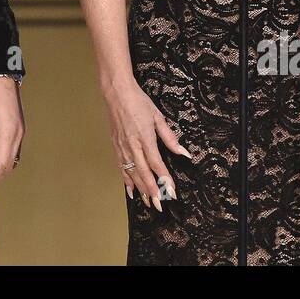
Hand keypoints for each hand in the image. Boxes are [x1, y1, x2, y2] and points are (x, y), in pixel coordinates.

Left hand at [0, 76, 24, 184]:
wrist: (2, 69)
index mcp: (10, 132)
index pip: (3, 165)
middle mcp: (19, 134)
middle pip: (10, 165)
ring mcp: (21, 130)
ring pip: (13, 157)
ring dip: (2, 169)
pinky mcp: (19, 125)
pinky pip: (14, 149)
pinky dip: (5, 158)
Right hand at [103, 77, 189, 209]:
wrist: (117, 93)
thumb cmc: (138, 102)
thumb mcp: (158, 117)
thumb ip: (170, 137)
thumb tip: (183, 152)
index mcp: (145, 137)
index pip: (157, 163)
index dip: (165, 178)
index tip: (172, 191)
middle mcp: (133, 145)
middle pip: (144, 173)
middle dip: (152, 190)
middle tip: (159, 205)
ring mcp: (123, 147)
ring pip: (132, 173)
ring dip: (141, 189)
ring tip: (148, 202)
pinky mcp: (116, 146)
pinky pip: (121, 167)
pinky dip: (127, 180)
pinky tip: (131, 191)